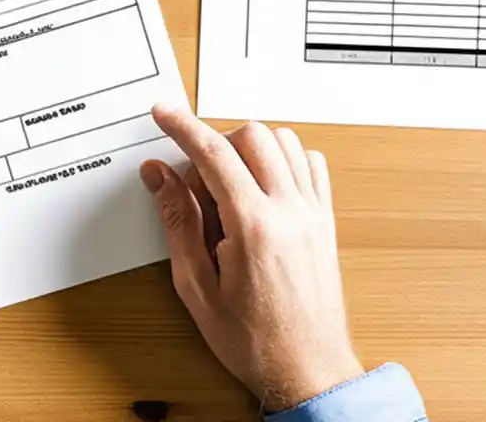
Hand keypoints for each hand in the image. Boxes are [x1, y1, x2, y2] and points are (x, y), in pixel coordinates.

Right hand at [141, 106, 362, 411]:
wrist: (307, 370)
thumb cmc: (253, 341)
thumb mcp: (196, 287)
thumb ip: (178, 223)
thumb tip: (160, 178)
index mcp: (254, 228)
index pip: (214, 154)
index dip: (183, 127)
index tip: (164, 114)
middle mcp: (291, 212)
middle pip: (253, 136)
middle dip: (216, 144)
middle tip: (196, 184)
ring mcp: (314, 214)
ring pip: (285, 142)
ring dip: (251, 150)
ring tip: (228, 189)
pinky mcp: (326, 221)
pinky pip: (311, 164)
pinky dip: (283, 162)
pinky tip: (262, 190)